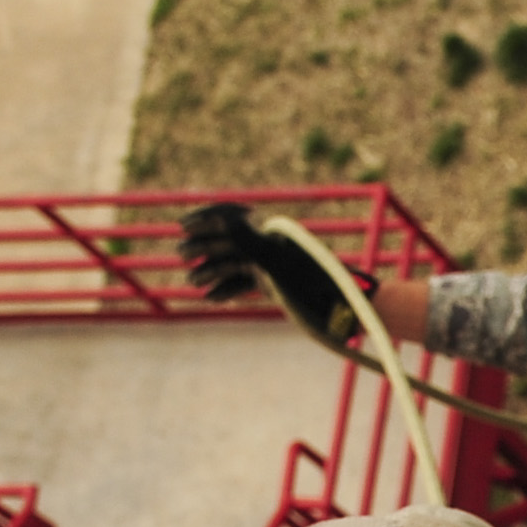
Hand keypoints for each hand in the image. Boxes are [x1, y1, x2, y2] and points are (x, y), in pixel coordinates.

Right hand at [178, 202, 374, 342]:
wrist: (345, 310)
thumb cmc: (314, 286)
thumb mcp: (278, 261)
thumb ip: (250, 238)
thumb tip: (223, 219)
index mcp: (272, 231)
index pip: (232, 215)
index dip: (206, 217)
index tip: (183, 225)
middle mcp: (271, 244)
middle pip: (229, 238)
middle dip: (204, 245)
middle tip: (182, 254)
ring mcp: (273, 265)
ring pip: (234, 261)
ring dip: (212, 268)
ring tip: (193, 281)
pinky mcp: (276, 285)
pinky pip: (245, 282)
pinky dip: (228, 288)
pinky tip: (211, 297)